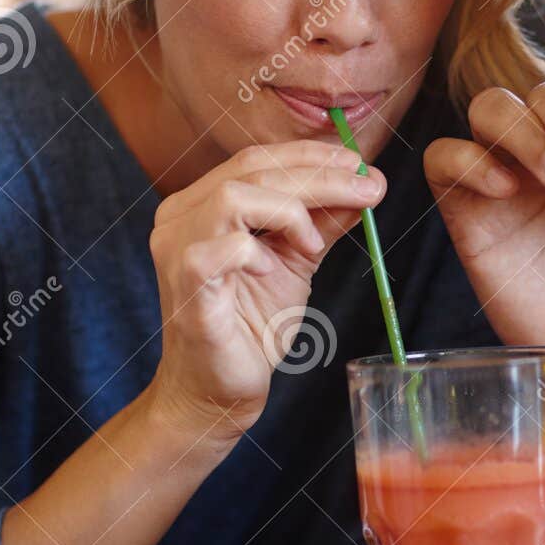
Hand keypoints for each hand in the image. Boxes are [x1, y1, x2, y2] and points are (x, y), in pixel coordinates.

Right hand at [146, 141, 384, 439]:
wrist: (220, 389)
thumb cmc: (250, 324)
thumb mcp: (297, 262)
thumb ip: (323, 223)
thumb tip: (365, 184)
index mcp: (202, 204)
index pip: (257, 159)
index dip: (310, 154)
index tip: (359, 163)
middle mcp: (181, 217)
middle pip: (251, 170)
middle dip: (318, 175)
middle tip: (367, 189)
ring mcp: (177, 250)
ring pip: (233, 196)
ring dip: (288, 210)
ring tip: (313, 243)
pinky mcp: (187, 287)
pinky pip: (223, 248)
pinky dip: (257, 251)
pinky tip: (272, 271)